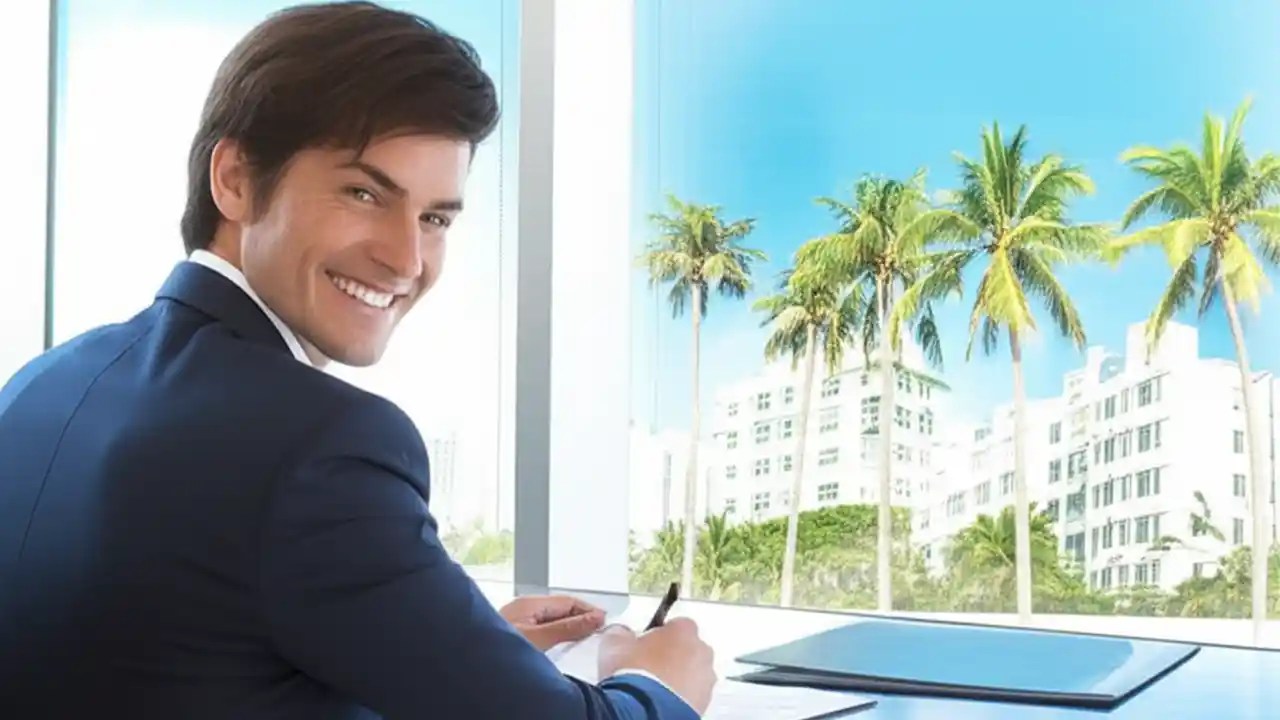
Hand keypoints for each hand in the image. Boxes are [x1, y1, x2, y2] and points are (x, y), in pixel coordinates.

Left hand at [499, 594, 605, 650]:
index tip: (605, 620)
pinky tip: (560, 645)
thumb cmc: (496, 648)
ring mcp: (518, 619)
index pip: (568, 600)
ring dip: (568, 626)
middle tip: (599, 629)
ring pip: (551, 619)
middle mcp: (523, 608)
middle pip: (560, 608)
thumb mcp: (540, 638)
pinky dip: (556, 634)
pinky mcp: (514, 633)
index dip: (588, 609)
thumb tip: (593, 617)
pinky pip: (542, 628)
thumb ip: (568, 628)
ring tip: (584, 637)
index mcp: (530, 603)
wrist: (468, 659)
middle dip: (580, 617)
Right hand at [597, 618, 715, 713]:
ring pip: (693, 673)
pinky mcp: (703, 702)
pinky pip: (693, 695)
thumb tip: (620, 633)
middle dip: (673, 655)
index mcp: (683, 631)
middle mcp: (701, 652)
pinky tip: (660, 700)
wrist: (644, 709)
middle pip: (689, 649)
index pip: (677, 625)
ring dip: (678, 678)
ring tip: (653, 687)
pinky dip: (680, 696)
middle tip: (650, 665)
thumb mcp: (615, 643)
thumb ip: (621, 632)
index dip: (660, 634)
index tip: (646, 643)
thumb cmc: (634, 673)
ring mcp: (705, 679)